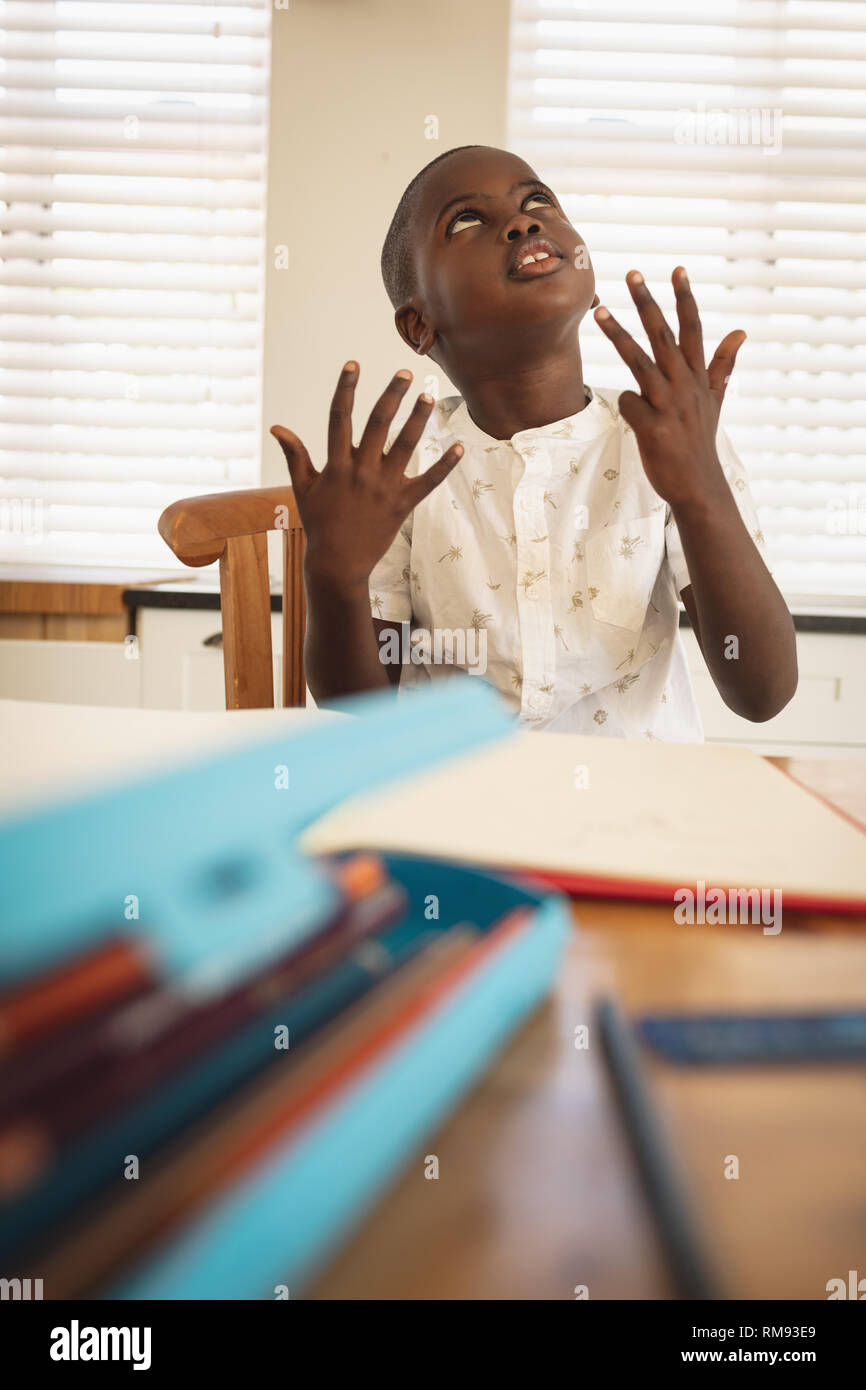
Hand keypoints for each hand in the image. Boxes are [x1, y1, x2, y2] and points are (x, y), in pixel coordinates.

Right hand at [271, 362, 463, 592]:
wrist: (337, 564)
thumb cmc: (319, 523)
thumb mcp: (303, 488)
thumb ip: (295, 455)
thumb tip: (277, 427)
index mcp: (336, 465)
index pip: (339, 418)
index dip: (346, 389)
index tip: (353, 364)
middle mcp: (361, 471)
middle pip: (378, 424)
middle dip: (392, 395)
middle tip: (405, 373)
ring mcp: (384, 488)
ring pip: (405, 446)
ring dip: (418, 419)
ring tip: (428, 397)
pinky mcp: (403, 505)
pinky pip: (428, 482)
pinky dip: (445, 465)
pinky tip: (460, 447)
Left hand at [593, 268, 745, 507]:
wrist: (698, 486)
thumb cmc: (698, 442)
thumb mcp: (715, 402)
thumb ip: (723, 365)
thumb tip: (740, 331)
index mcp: (698, 378)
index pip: (693, 329)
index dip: (685, 298)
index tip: (677, 269)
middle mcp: (686, 386)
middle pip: (663, 335)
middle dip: (647, 303)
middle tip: (632, 274)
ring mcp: (670, 406)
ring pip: (640, 362)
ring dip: (619, 334)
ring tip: (600, 311)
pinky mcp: (654, 428)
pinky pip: (628, 403)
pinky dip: (626, 405)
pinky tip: (633, 417)